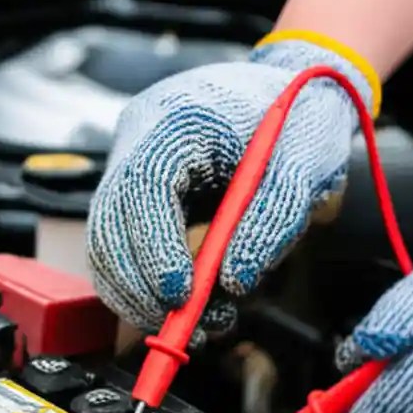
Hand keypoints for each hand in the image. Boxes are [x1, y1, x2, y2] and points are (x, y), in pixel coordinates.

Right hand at [87, 38, 376, 338]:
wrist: (292, 83)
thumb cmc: (300, 114)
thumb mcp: (306, 164)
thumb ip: (272, 220)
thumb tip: (234, 282)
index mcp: (178, 117)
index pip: (142, 187)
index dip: (154, 248)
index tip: (181, 296)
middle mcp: (139, 137)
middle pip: (108, 222)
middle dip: (139, 287)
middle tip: (184, 329)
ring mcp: (130, 163)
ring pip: (107, 242)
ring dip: (140, 295)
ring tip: (198, 324)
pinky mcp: (136, 190)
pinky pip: (123, 245)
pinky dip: (145, 284)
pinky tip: (186, 306)